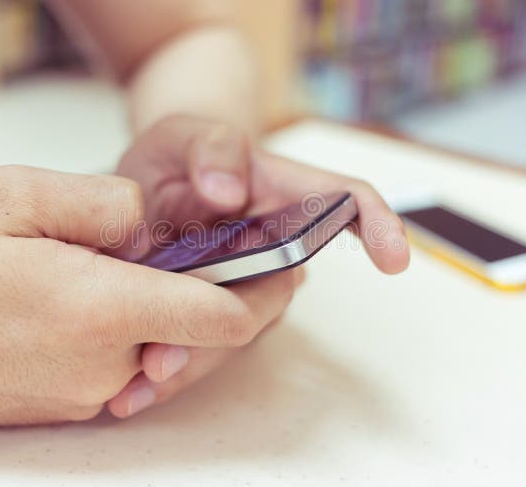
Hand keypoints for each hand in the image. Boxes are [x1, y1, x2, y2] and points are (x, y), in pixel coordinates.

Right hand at [0, 166, 294, 428]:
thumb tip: (149, 219)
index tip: (286, 263)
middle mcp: (99, 365)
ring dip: (169, 310)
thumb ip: (101, 202)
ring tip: (159, 262)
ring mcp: (77, 393)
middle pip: (198, 337)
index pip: (222, 316)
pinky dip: (130, 331)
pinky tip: (104, 293)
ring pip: (158, 349)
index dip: (263, 289)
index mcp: (99, 309)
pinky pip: (119, 365)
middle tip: (235, 253)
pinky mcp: (54, 405)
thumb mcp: (11, 195)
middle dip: (221, 294)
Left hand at [111, 115, 408, 416]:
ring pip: (237, 333)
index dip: (380, 227)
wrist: (149, 184)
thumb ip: (211, 149)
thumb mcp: (184, 134)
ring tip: (138, 385)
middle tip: (164, 357)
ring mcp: (249, 286)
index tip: (394, 259)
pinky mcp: (216, 311)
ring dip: (192, 363)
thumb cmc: (178, 153)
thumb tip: (229, 191)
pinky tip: (131, 392)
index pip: (347, 203)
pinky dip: (170, 369)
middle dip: (229, 330)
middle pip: (275, 296)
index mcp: (285, 196)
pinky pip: (205, 344)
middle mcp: (278, 250)